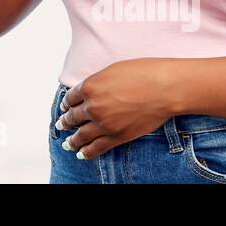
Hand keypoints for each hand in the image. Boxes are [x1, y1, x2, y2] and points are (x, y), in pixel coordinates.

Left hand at [57, 59, 179, 158]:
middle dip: (66, 121)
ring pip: (82, 135)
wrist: (164, 88)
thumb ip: (97, 82)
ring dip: (72, 140)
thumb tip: (89, 90)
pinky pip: (97, 147)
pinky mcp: (117, 136)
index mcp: (89, 86)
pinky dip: (87, 152)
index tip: (65, 107)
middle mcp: (93, 106)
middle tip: (62, 125)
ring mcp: (104, 124)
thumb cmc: (142, 73)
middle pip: (73, 117)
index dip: (66, 103)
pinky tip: (81, 154)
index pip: (70, 98)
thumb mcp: (112, 70)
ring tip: (68, 143)